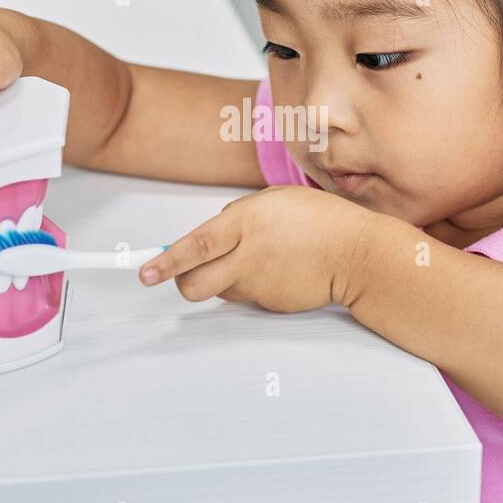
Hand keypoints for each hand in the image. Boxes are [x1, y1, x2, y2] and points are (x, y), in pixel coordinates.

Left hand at [138, 186, 379, 312]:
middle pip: (196, 283)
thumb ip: (238, 214)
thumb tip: (213, 231)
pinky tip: (278, 269)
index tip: (144, 273)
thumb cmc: (321, 219)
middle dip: (181, 282)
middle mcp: (249, 256)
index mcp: (246, 222)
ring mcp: (260, 284)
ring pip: (220, 289)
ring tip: (257, 258)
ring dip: (224, 278)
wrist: (357, 254)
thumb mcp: (274, 199)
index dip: (166, 261)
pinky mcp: (271, 303)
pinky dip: (253, 285)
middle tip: (182, 275)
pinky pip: (248, 296)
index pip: (195, 246)